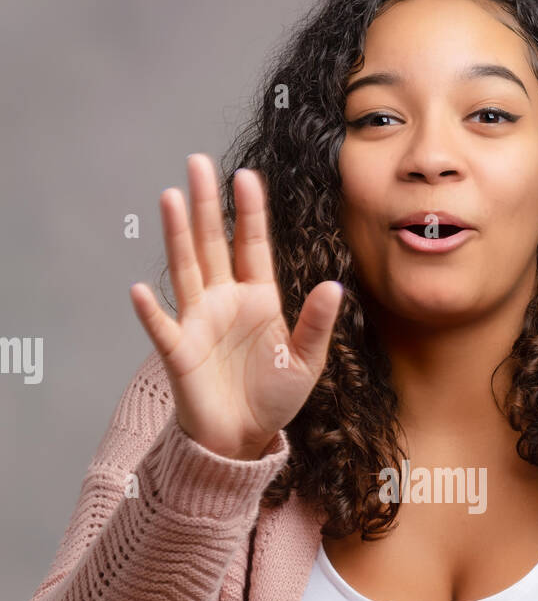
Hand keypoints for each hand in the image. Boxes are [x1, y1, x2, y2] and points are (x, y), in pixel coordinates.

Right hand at [130, 152, 343, 459]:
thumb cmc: (274, 398)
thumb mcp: (306, 361)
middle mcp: (225, 300)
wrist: (244, 438)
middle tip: (198, 162)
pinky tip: (140, 289)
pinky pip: (162, 327)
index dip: (249, 212)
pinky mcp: (180, 351)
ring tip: (171, 197)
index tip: (246, 175)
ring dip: (177, 235)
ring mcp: (199, 321)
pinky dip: (150, 311)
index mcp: (259, 298)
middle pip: (212, 243)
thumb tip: (335, 286)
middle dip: (206, 204)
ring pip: (186, 269)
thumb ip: (317, 324)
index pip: (252, 245)